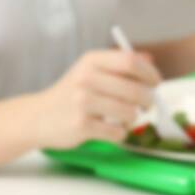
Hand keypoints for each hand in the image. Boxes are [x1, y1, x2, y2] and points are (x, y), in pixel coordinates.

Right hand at [34, 49, 160, 148]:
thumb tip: (149, 60)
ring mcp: (82, 102)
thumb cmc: (71, 94)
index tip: (155, 84)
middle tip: (146, 106)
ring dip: (133, 120)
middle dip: (148, 101)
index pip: (130, 61)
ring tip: (124, 119)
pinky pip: (117, 133)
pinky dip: (120, 135)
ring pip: (130, 113)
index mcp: (91, 61)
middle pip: (135, 90)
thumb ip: (119, 66)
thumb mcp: (90, 71)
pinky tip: (110, 131)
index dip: (149, 74)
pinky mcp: (81, 125)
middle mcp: (86, 78)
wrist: (39, 116)